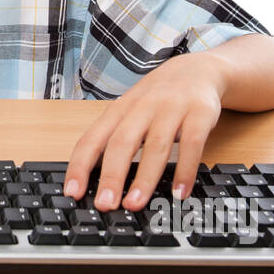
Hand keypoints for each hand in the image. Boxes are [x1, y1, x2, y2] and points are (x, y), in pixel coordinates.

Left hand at [63, 52, 225, 211]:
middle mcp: (143, 107)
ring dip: (144, 178)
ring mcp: (172, 108)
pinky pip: (192, 143)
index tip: (72, 192)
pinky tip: (179, 192)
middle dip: (111, 176)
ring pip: (156, 145)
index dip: (80, 166)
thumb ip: (116, 140)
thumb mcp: (131, 112)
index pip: (92, 138)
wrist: (198, 69)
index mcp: (119, 109)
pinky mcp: (200, 112)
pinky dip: (185, 170)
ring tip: (135, 205)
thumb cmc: (158, 99)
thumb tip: (97, 182)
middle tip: (105, 204)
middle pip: (122, 142)